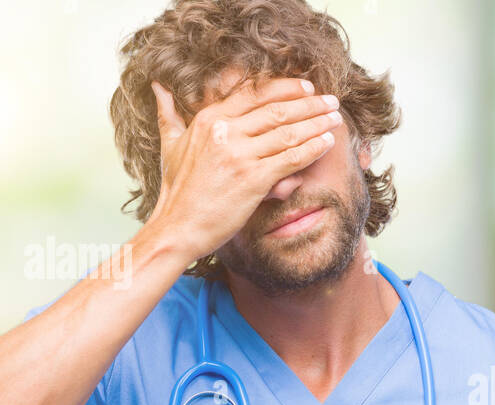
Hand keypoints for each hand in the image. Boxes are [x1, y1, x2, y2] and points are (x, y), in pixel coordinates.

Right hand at [145, 77, 342, 261]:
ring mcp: (239, 155)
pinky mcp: (253, 179)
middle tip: (331, 101)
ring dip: (317, 123)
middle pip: (277, 110)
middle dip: (309, 103)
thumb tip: (158, 88)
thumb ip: (168, 114)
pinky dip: (312, 149)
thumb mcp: (169, 144)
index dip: (285, 88)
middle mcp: (224, 131)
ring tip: (335, 119)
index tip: (306, 87)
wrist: (178, 227)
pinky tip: (327, 143)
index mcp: (208, 119)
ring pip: (288, 132)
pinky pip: (291, 158)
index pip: (254, 93)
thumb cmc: (176, 190)